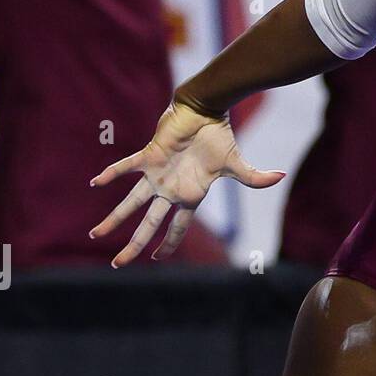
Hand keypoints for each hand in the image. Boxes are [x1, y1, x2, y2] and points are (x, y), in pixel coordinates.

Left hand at [89, 99, 284, 265]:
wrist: (206, 111)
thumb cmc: (219, 137)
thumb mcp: (235, 163)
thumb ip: (254, 177)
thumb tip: (281, 176)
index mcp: (189, 196)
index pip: (177, 227)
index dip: (168, 244)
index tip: (157, 259)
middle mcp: (169, 190)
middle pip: (148, 224)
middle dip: (134, 246)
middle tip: (117, 264)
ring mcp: (157, 175)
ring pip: (131, 203)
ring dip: (113, 219)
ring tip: (94, 234)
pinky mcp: (148, 156)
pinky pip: (126, 167)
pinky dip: (111, 174)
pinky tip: (95, 183)